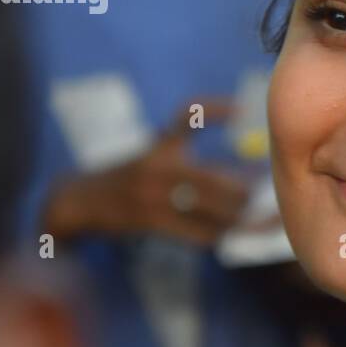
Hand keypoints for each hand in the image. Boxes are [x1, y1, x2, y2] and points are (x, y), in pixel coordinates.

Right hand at [41, 99, 248, 247]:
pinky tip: (230, 236)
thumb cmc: (130, 175)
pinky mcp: (150, 222)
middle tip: (264, 198)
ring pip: (209, 210)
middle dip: (244, 191)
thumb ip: (191, 158)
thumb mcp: (154, 152)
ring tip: (256, 222)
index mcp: (160, 146)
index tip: (240, 110)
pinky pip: (195, 234)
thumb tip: (245, 178)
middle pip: (213, 179)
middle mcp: (157, 168)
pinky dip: (217, 235)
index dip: (213, 110)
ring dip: (237, 217)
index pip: (187, 116)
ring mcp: (152, 197)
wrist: (81, 200)